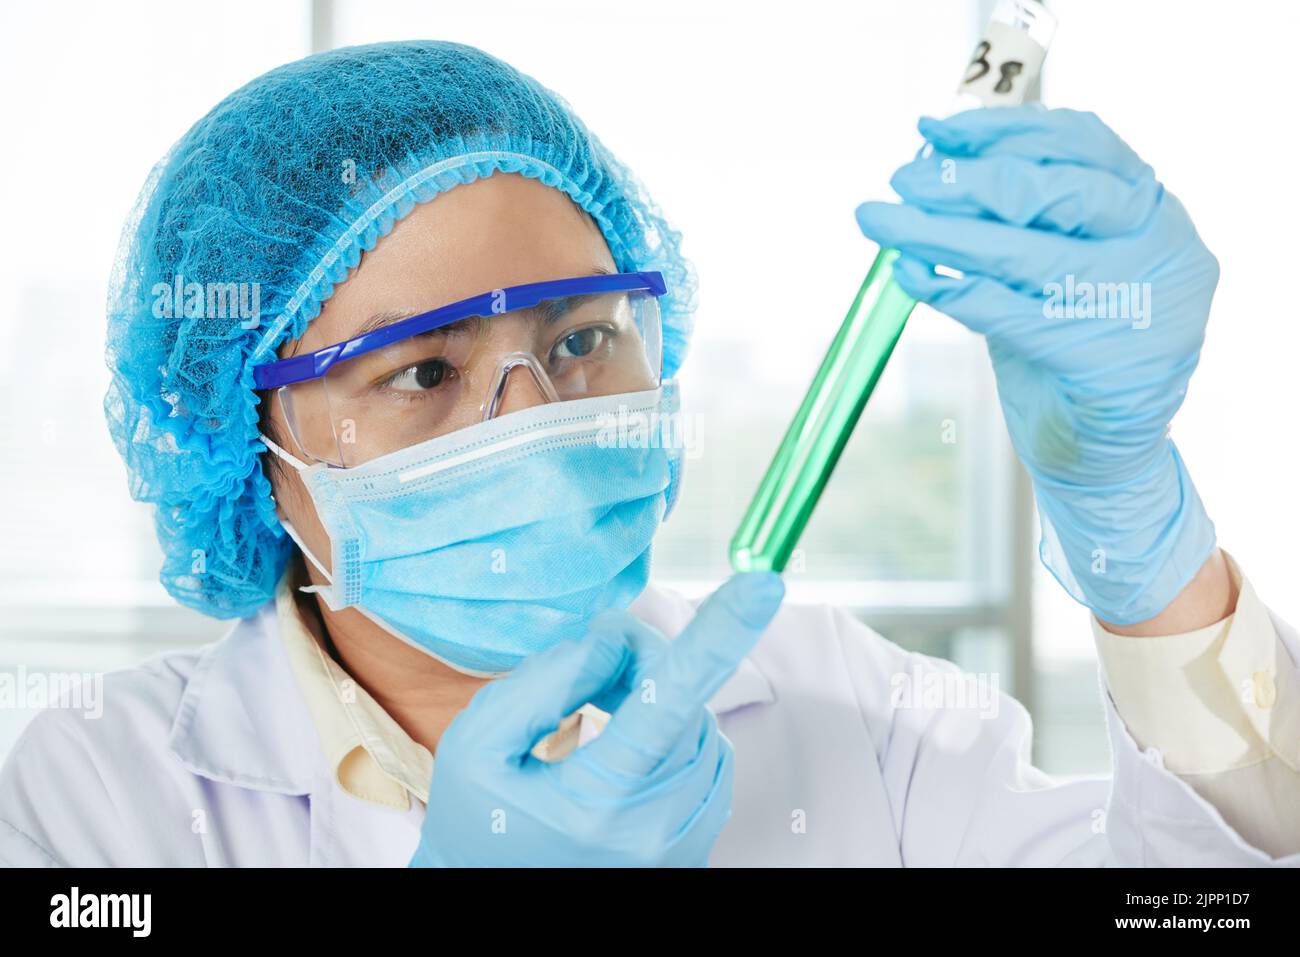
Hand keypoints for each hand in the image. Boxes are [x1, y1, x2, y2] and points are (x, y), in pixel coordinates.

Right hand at [409, 572, 784, 866]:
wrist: (490, 893)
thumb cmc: (477, 821)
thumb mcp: (476, 746)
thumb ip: (542, 683)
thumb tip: (612, 642)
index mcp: (595, 804)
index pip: (667, 702)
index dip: (716, 638)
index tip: (762, 587)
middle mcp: (656, 831)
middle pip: (687, 703)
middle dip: (646, 664)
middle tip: (594, 661)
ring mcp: (684, 847)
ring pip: (704, 729)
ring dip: (663, 700)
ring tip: (601, 714)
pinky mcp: (697, 850)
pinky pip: (708, 764)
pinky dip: (675, 737)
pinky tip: (628, 749)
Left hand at [855, 106, 1218, 624]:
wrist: (1102, 452)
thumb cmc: (1071, 343)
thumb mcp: (1056, 263)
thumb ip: (1018, 215)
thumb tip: (935, 160)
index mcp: (1154, 209)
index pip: (1082, 143)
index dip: (1002, 131)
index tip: (933, 130)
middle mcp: (1160, 248)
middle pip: (1054, 192)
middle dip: (965, 183)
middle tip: (899, 179)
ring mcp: (1140, 307)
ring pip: (1024, 253)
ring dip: (940, 233)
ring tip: (881, 220)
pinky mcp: (1105, 363)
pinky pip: (1009, 315)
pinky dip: (950, 292)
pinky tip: (908, 276)